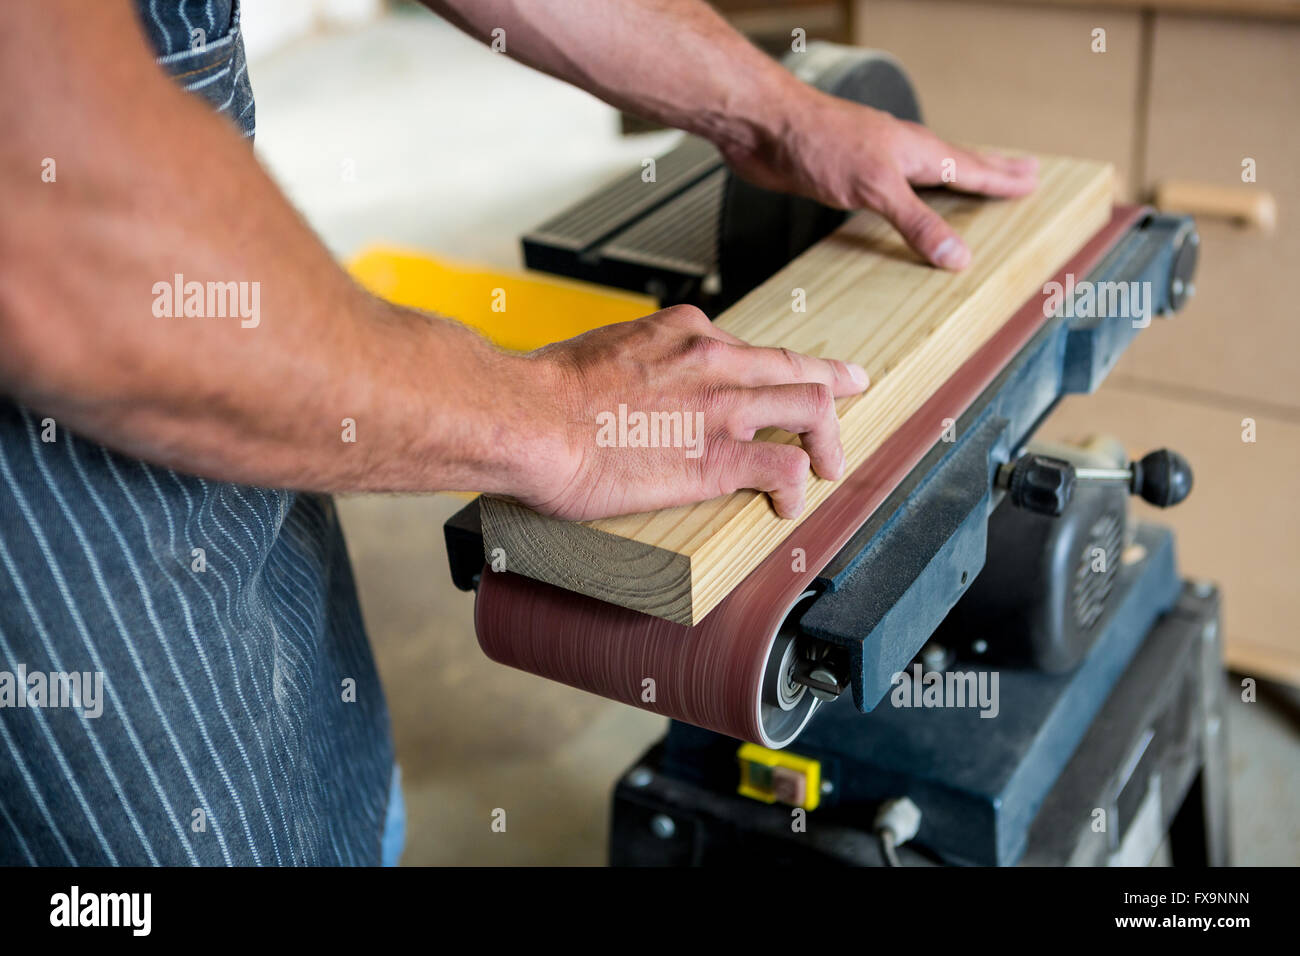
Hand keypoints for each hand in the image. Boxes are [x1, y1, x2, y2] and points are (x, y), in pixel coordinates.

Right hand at [517, 305, 867, 520]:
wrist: (528, 418)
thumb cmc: (545, 392)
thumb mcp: (601, 352)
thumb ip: (636, 364)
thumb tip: (632, 385)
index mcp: (682, 330)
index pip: (749, 348)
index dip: (781, 365)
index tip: (798, 370)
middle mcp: (713, 360)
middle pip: (797, 369)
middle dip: (833, 383)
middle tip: (853, 389)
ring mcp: (720, 409)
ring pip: (811, 408)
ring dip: (827, 439)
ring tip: (827, 465)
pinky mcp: (716, 459)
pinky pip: (785, 469)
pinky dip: (796, 487)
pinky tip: (787, 504)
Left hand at [722, 91, 1038, 269]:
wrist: (766, 128)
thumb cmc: (820, 144)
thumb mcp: (877, 188)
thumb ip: (917, 222)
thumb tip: (958, 256)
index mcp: (919, 151)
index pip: (974, 168)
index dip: (1003, 179)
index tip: (1033, 181)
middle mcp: (902, 154)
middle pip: (958, 165)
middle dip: (991, 173)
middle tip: (1024, 173)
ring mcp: (874, 163)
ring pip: (925, 177)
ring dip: (952, 186)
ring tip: (973, 189)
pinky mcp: (845, 178)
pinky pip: (891, 195)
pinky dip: (909, 204)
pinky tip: (902, 207)